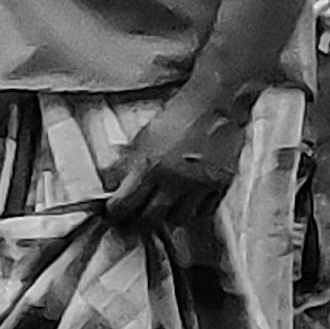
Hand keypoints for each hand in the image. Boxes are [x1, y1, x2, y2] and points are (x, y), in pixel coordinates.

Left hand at [103, 86, 249, 240]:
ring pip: (179, 219)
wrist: (214, 105)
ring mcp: (198, 185)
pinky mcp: (220, 186)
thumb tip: (109, 181)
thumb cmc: (176, 117)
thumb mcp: (143, 136)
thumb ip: (126, 162)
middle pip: (151, 218)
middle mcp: (173, 180)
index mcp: (149, 166)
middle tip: (135, 219)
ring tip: (164, 209)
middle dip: (140, 222)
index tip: (114, 214)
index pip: (125, 204)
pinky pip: (204, 212)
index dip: (116, 213)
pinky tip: (186, 204)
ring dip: (169, 217)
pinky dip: (193, 212)